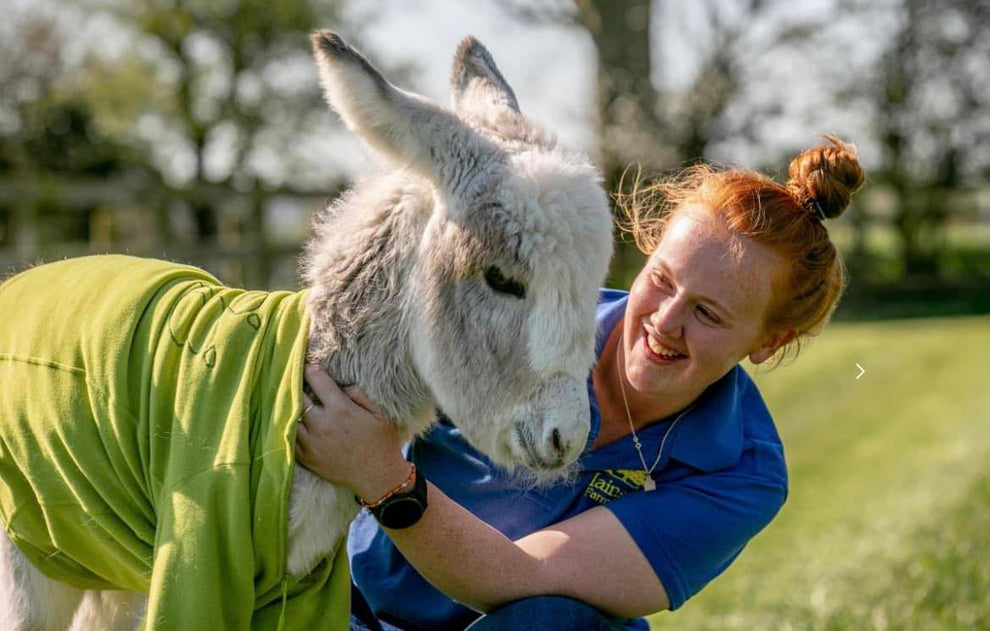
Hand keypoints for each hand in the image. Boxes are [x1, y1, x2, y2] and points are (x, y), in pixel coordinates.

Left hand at [295, 365, 409, 501]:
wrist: (378, 478)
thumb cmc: (382, 443)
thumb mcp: (380, 414)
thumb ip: (360, 394)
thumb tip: (342, 386)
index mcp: (341, 409)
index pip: (317, 380)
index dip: (310, 369)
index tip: (306, 364)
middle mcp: (322, 424)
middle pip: (298, 397)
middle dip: (295, 385)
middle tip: (292, 378)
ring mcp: (312, 442)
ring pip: (289, 417)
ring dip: (290, 407)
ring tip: (287, 399)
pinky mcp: (307, 458)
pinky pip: (290, 438)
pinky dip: (288, 428)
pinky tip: (290, 422)